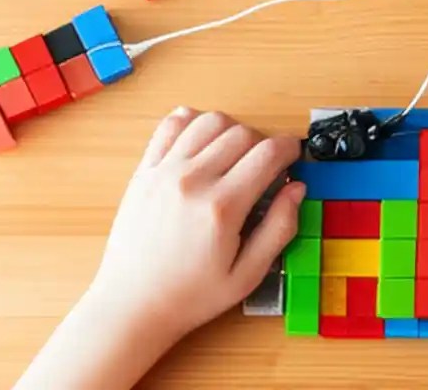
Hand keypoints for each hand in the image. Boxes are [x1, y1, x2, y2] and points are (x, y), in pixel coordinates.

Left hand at [16, 108, 303, 389]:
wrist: (131, 305)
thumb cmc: (190, 296)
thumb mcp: (247, 275)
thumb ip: (279, 229)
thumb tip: (297, 190)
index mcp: (222, 208)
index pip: (268, 153)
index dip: (290, 148)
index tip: (294, 156)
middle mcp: (192, 181)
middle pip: (242, 132)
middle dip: (264, 143)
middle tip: (265, 167)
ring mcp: (164, 172)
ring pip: (209, 121)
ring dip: (231, 130)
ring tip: (235, 155)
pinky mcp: (144, 172)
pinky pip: (170, 126)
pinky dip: (192, 122)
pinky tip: (202, 142)